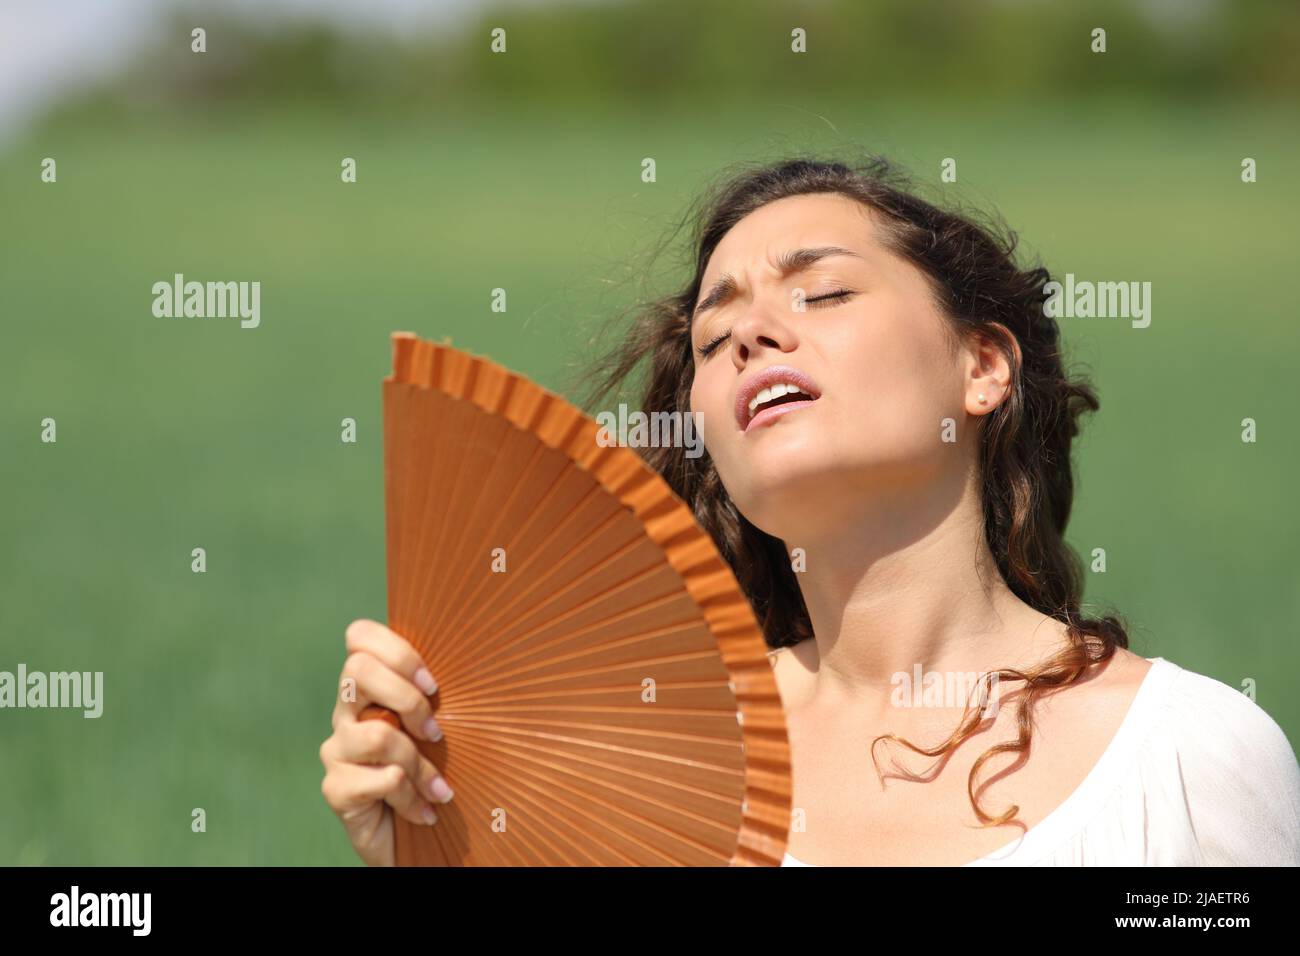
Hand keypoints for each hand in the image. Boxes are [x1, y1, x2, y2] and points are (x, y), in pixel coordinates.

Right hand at [319, 619, 453, 865]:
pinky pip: (378, 779)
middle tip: (437, 733)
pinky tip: (423, 811)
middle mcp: (346, 712)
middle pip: (358, 669)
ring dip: (421, 766)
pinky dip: (410, 796)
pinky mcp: (336, 788)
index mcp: (369, 688)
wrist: (408, 838)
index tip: (433, 683)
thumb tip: (485, 660)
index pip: (359, 636)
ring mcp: (336, 749)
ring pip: (378, 735)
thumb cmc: (432, 771)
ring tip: (439, 790)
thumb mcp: (438, 726)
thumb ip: (438, 695)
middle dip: (409, 699)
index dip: (397, 650)